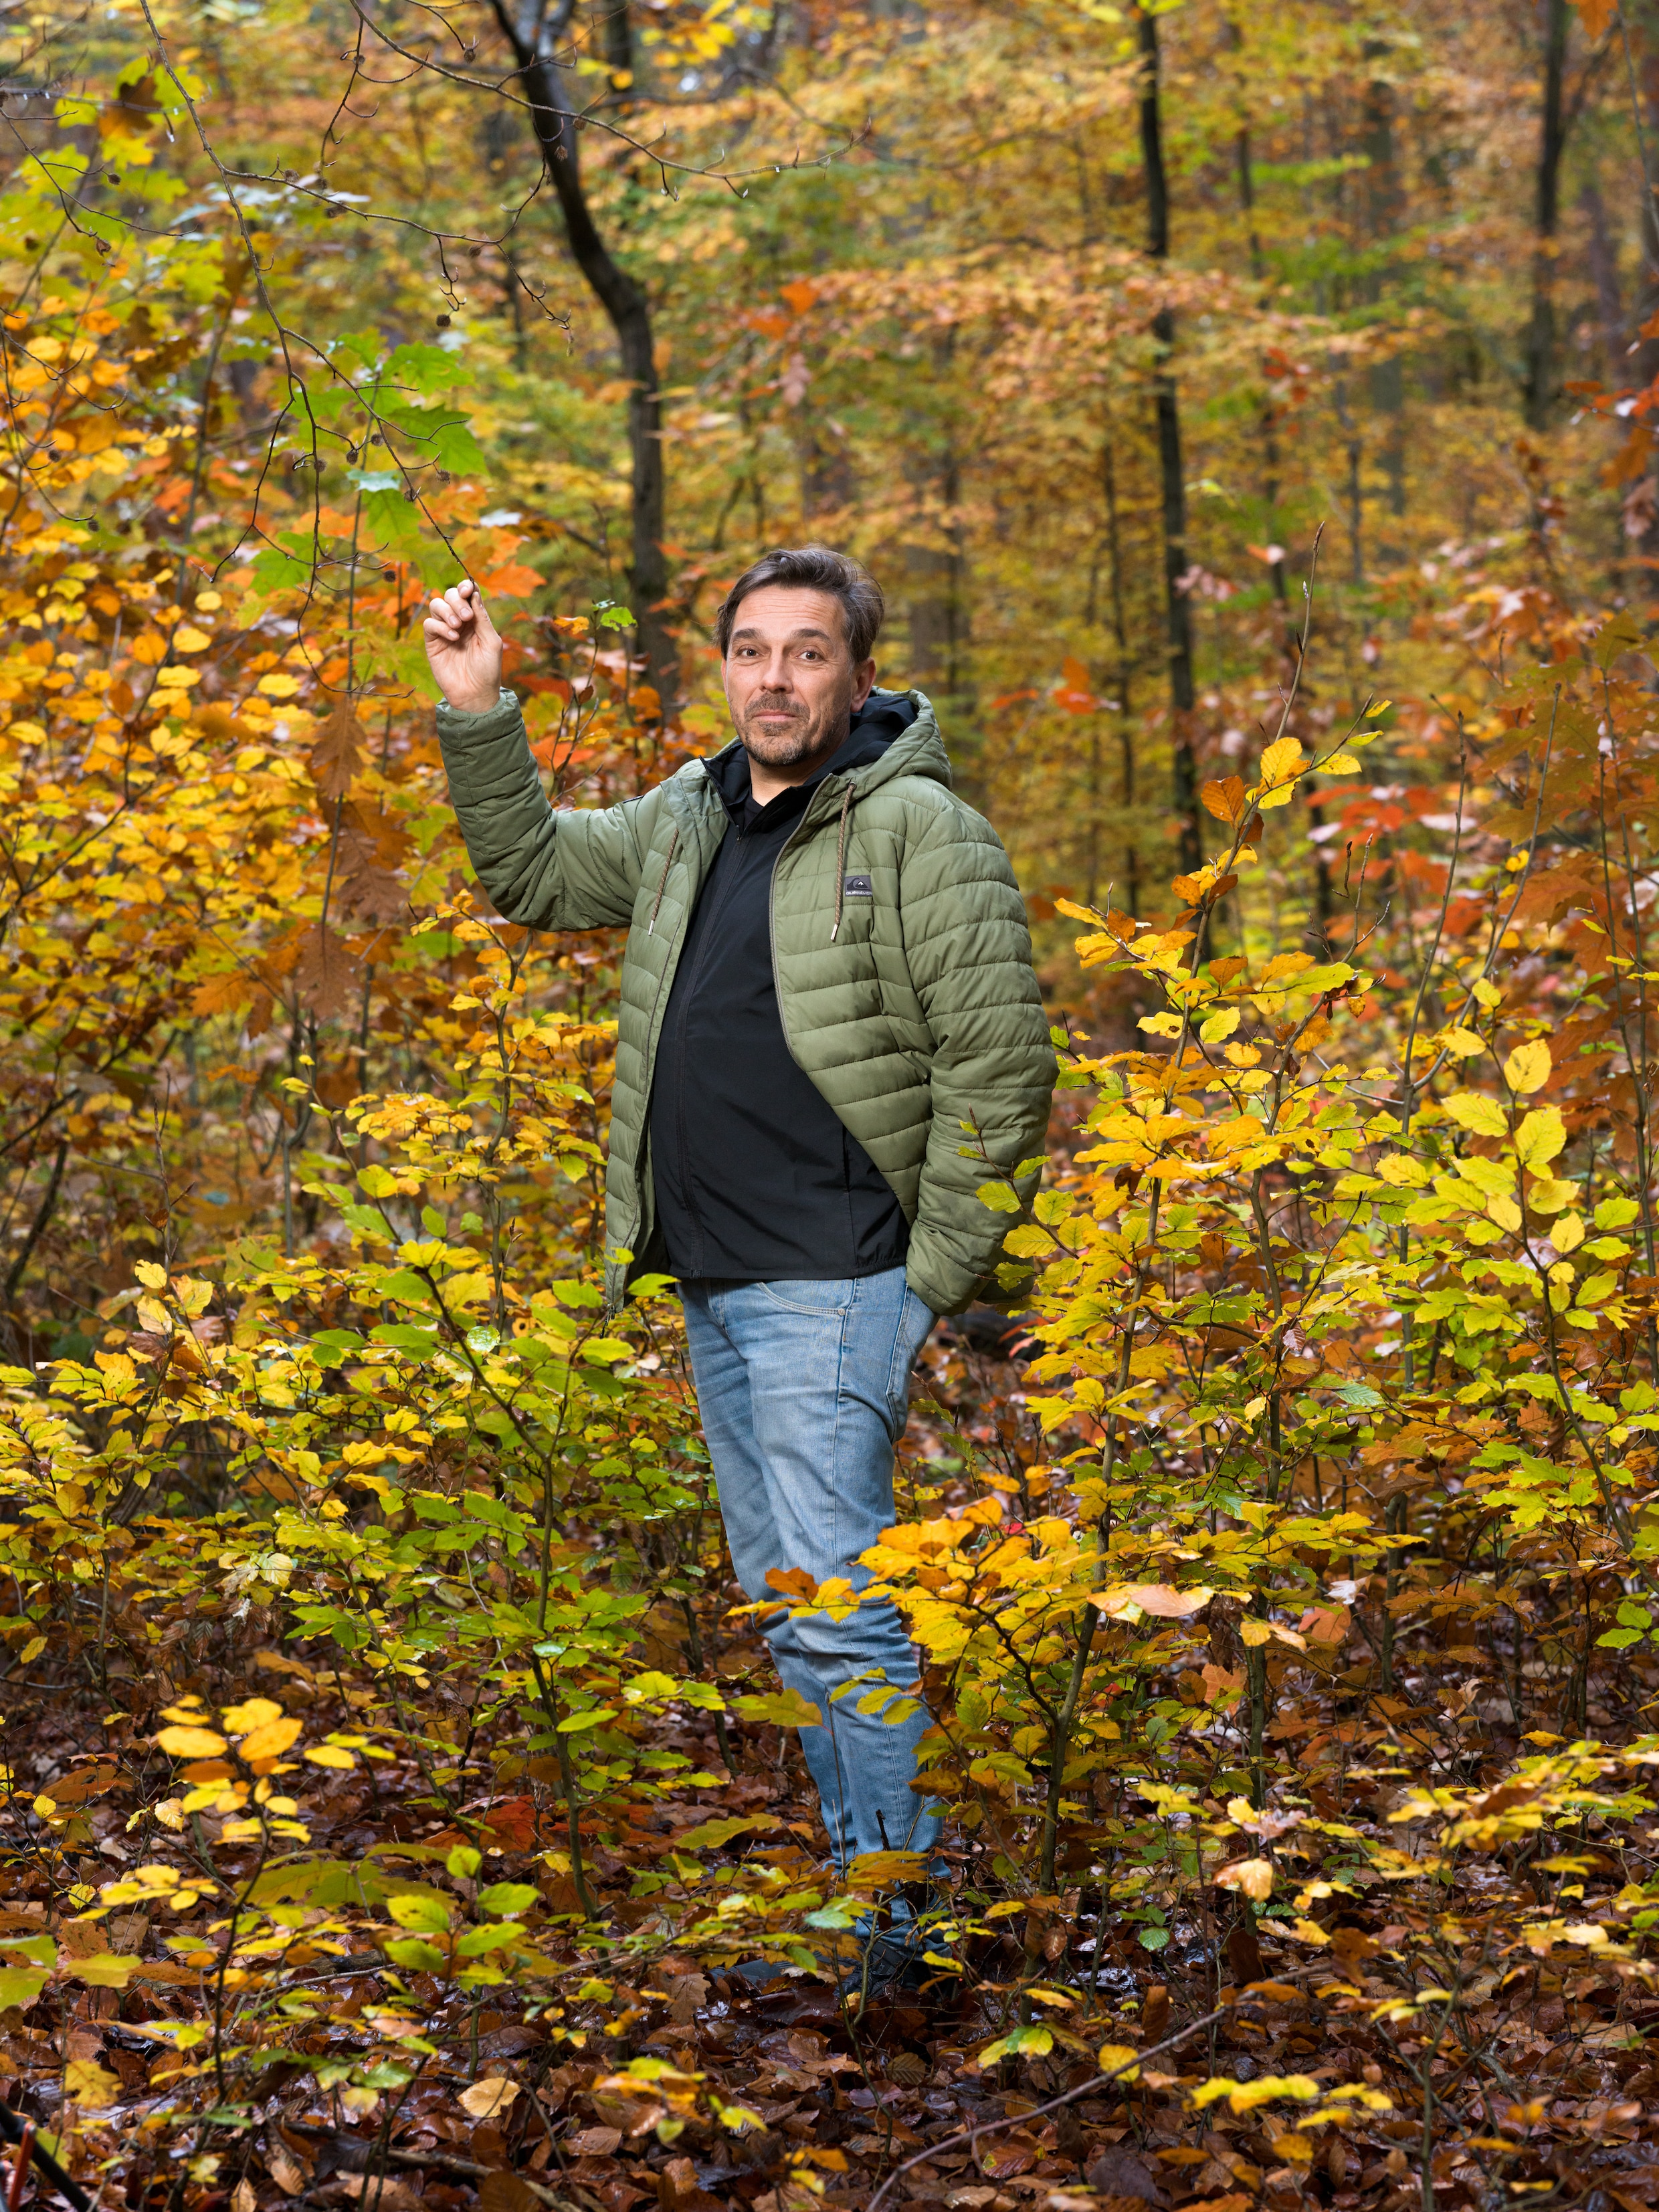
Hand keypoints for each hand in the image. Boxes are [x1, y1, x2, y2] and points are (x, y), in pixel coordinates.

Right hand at [423, 578, 502, 713]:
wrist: (475, 695)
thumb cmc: (488, 670)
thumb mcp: (491, 642)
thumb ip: (482, 618)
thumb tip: (474, 592)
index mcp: (475, 619)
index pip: (467, 595)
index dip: (465, 587)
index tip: (468, 588)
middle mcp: (459, 622)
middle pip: (450, 596)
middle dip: (457, 600)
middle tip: (467, 617)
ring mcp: (445, 631)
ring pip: (437, 605)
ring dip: (447, 611)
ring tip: (458, 626)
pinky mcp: (433, 642)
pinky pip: (429, 624)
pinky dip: (440, 626)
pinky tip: (453, 638)